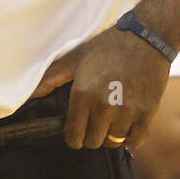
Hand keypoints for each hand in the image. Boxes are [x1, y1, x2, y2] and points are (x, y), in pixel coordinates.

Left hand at [30, 25, 169, 149]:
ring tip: (112, 121)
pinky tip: (127, 125)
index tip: (78, 131)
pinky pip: (135, 141)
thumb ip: (51, 78)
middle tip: (96, 122)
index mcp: (83, 94)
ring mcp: (127, 110)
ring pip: (114, 142)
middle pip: (93, 141)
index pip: (73, 136)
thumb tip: (31, 94)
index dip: (74, 137)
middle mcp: (104, 106)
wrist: (146, 37)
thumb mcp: (76, 58)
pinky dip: (130, 138)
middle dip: (92, 135)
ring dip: (111, 135)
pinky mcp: (148, 112)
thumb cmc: (108, 46)